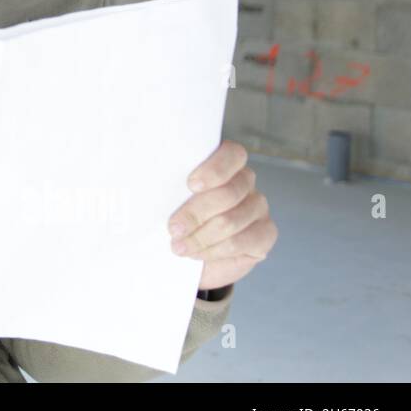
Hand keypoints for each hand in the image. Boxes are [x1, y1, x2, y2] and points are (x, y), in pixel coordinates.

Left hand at [168, 139, 276, 290]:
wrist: (192, 256)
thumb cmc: (177, 218)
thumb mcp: (168, 199)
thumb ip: (168, 186)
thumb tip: (145, 183)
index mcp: (224, 163)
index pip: (232, 154)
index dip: (215, 169)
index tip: (191, 185)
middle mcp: (245, 182)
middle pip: (228, 193)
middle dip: (196, 213)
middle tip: (173, 228)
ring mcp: (258, 207)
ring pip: (231, 221)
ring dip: (201, 237)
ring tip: (178, 246)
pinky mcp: (265, 234)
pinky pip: (241, 242)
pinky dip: (214, 250)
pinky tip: (196, 253)